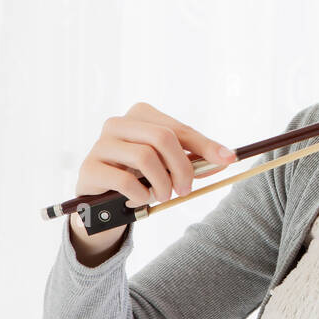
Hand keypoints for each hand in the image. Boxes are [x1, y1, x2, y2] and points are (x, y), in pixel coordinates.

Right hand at [75, 101, 236, 207]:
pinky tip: (140, 199)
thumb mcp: (168, 166)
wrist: (102, 203)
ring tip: (162, 196)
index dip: (206, 145)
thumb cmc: (139, 177)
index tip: (228, 160)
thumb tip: (226, 158)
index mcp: (141, 115)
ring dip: (162, 183)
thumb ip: (195, 160)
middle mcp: (118, 123)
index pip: (179, 129)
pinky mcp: (89, 167)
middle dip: (182, 168)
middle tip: (185, 191)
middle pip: (163, 138)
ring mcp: (100, 143)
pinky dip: (140, 194)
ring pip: (145, 157)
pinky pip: (125, 180)